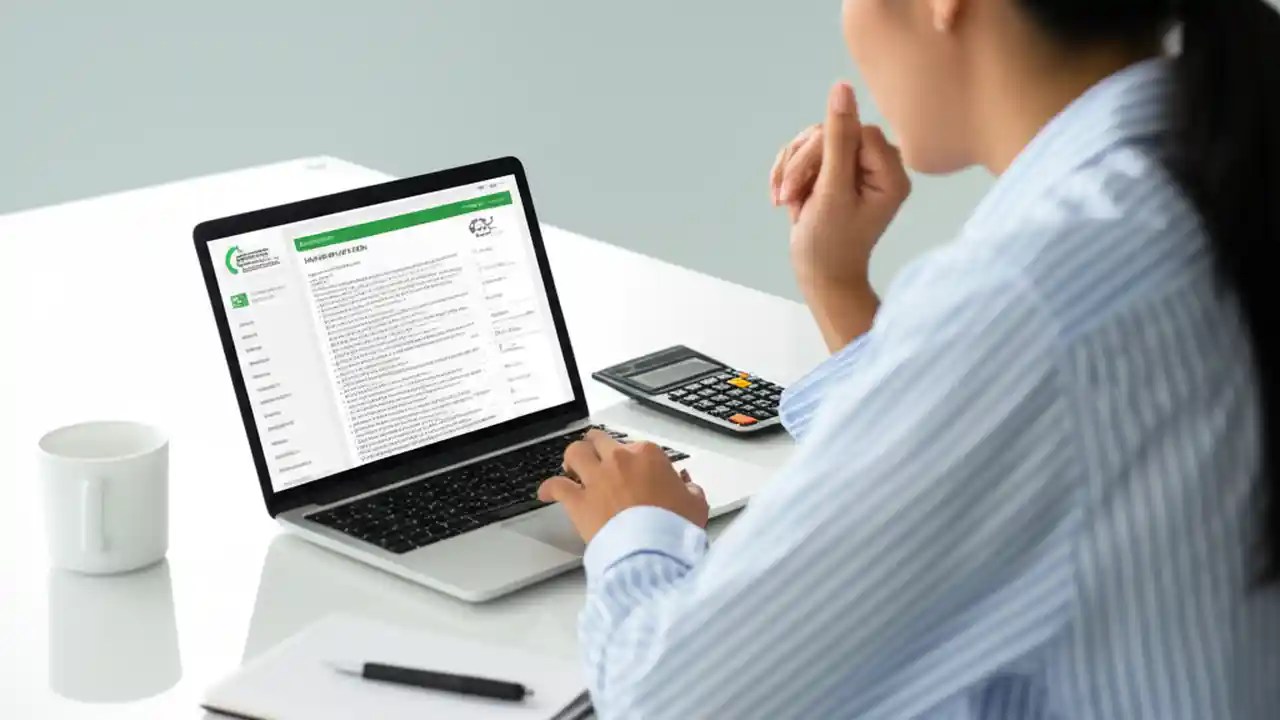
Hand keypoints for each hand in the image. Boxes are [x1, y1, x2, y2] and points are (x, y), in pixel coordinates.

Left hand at [537, 430, 709, 543]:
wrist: (653, 550)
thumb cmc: (674, 528)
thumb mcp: (696, 505)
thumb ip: (691, 491)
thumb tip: (688, 487)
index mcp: (648, 455)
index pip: (638, 447)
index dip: (636, 460)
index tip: (637, 471)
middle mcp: (619, 460)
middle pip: (600, 441)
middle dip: (597, 447)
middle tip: (597, 456)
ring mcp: (597, 479)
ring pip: (575, 453)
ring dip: (573, 457)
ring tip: (572, 466)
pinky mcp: (579, 501)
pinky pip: (556, 486)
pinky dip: (548, 488)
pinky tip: (545, 493)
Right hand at [769, 82, 910, 349]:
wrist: (819, 276)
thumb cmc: (829, 242)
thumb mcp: (831, 189)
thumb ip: (836, 137)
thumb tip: (842, 87)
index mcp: (891, 172)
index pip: (855, 130)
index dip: (824, 149)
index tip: (805, 182)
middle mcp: (879, 166)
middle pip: (833, 132)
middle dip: (804, 164)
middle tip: (787, 196)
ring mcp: (856, 169)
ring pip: (815, 140)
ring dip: (793, 170)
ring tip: (787, 200)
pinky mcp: (836, 173)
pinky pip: (806, 153)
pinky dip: (790, 174)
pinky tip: (786, 199)